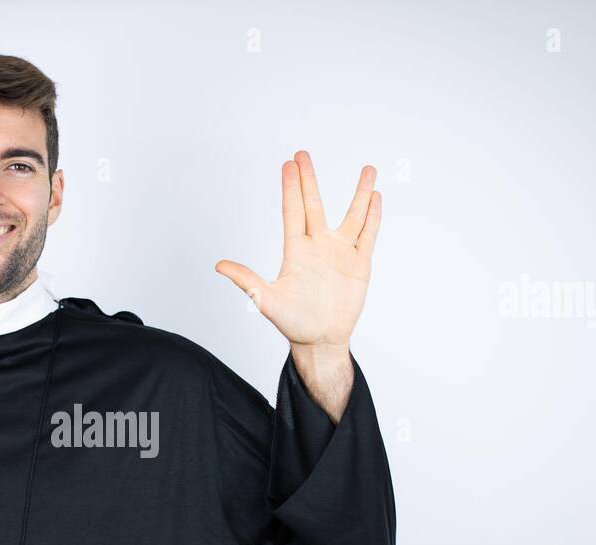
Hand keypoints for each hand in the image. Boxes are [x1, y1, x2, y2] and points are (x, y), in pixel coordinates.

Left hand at [215, 152, 380, 355]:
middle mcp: (318, 245)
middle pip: (314, 204)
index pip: (293, 211)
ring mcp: (340, 252)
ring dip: (359, 192)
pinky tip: (376, 198)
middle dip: (309, 180)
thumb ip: (246, 280)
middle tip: (303, 154)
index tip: (288, 164)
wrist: (320, 340)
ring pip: (352, 215)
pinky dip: (373, 217)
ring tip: (367, 169)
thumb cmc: (292, 323)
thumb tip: (218, 266)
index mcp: (296, 250)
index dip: (291, 187)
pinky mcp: (359, 264)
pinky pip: (368, 235)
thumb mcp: (266, 300)